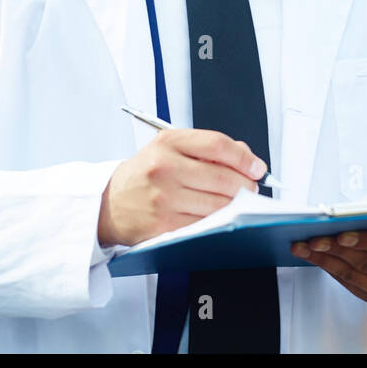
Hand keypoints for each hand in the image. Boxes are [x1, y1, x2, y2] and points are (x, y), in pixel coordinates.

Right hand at [97, 129, 264, 246]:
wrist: (109, 203)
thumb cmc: (146, 174)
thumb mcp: (171, 148)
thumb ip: (209, 148)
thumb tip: (247, 158)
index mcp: (168, 142)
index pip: (217, 145)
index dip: (244, 158)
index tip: (257, 167)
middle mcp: (164, 167)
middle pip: (223, 177)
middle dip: (246, 185)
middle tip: (251, 188)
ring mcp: (163, 198)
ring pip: (218, 204)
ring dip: (235, 205)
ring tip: (235, 202)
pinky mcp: (163, 225)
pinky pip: (205, 224)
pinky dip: (218, 221)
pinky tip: (217, 216)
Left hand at [290, 222, 366, 305]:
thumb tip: (358, 209)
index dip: (364, 241)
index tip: (340, 234)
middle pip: (366, 263)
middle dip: (336, 250)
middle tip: (313, 239)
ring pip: (352, 275)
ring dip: (325, 260)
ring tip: (304, 246)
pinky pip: (348, 282)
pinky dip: (329, 268)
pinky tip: (314, 256)